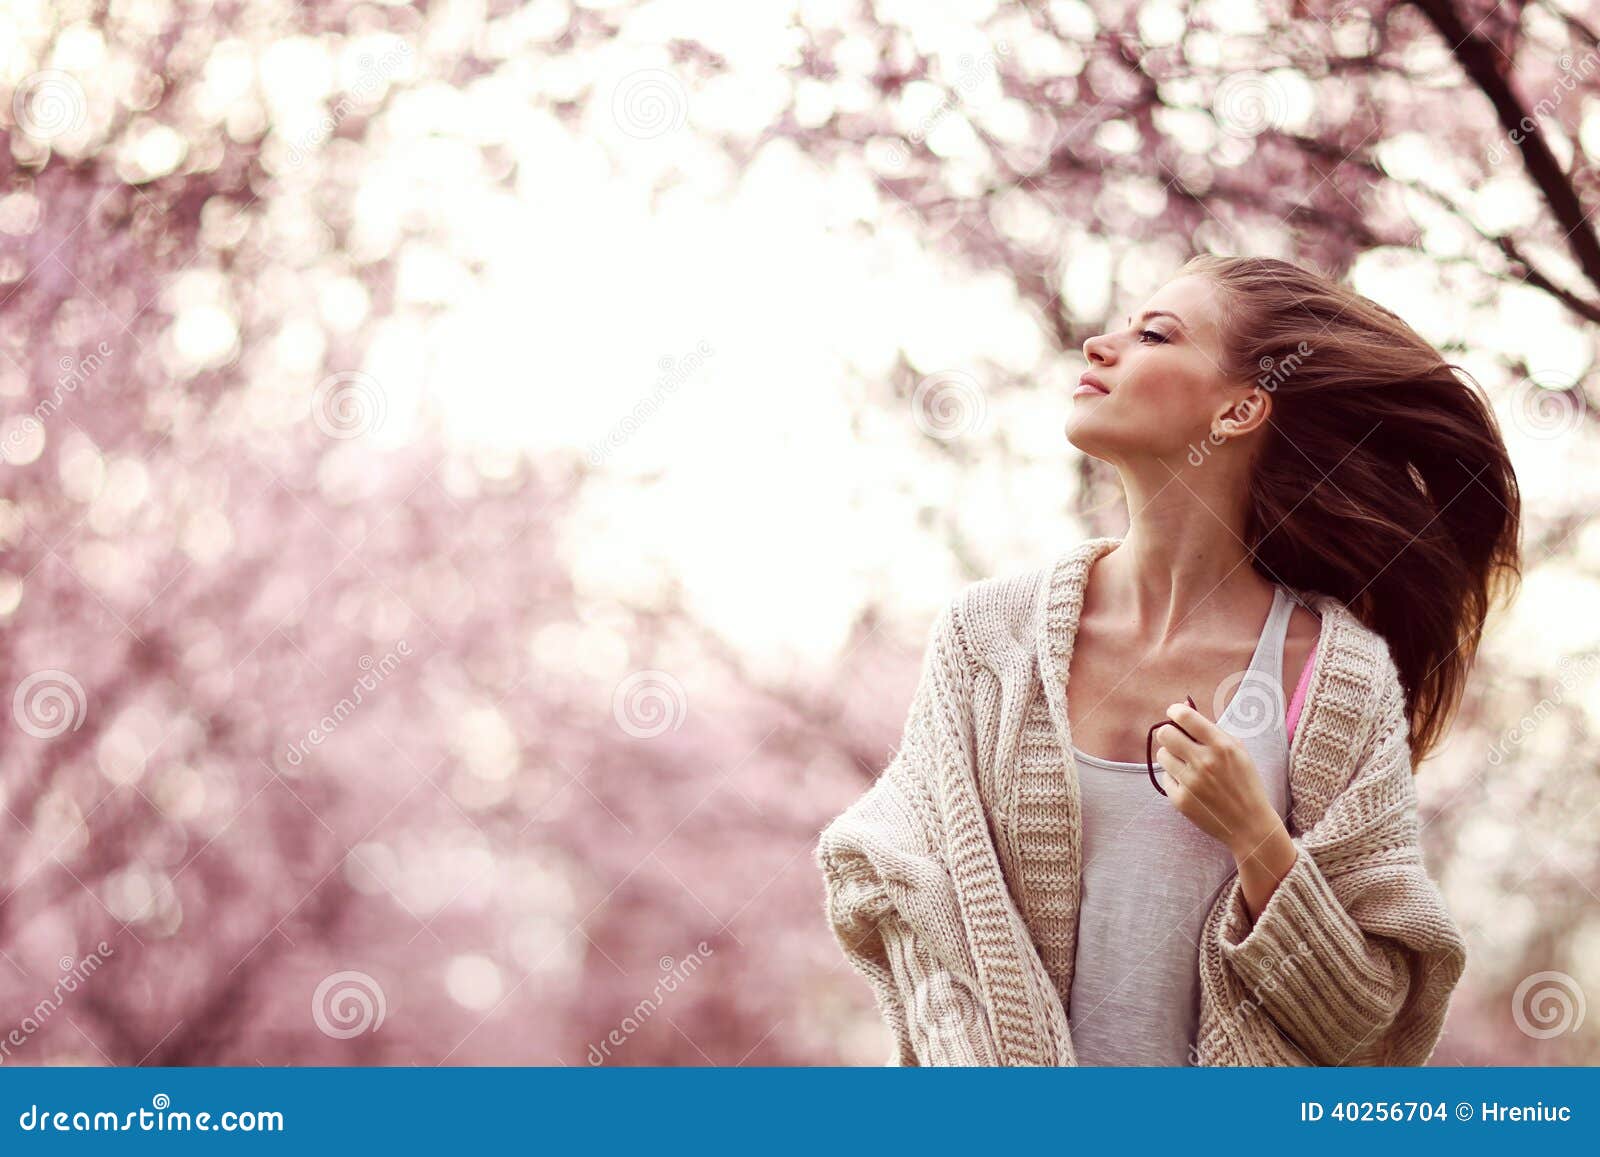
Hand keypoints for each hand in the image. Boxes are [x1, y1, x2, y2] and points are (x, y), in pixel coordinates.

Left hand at [1151, 700, 1281, 857]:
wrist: (1250, 825)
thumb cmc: (1244, 783)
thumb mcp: (1237, 751)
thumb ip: (1211, 730)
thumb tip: (1183, 706)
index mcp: (1222, 745)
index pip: (1185, 716)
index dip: (1175, 711)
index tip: (1174, 714)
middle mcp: (1205, 762)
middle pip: (1165, 733)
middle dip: (1169, 734)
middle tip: (1178, 741)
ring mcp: (1191, 782)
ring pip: (1162, 755)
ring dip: (1171, 757)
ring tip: (1188, 766)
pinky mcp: (1181, 800)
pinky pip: (1165, 778)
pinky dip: (1175, 779)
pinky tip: (1191, 786)